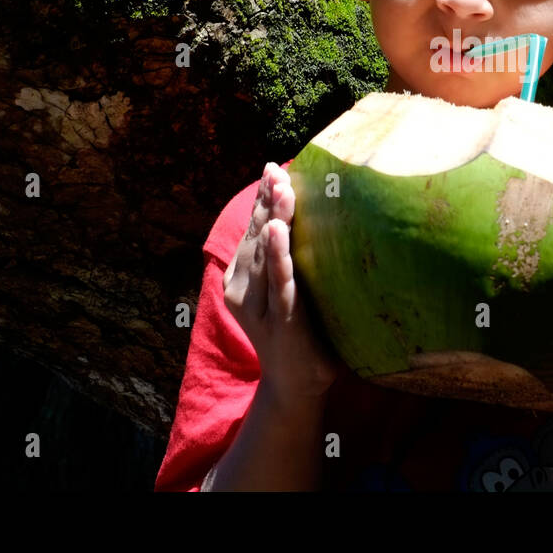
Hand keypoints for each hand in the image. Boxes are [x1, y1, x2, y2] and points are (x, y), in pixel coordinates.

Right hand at [223, 162, 341, 401]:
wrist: (297, 384)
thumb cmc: (300, 329)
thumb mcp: (291, 286)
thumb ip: (292, 255)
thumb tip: (309, 213)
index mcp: (243, 277)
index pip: (255, 229)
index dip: (262, 199)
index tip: (273, 168)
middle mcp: (243, 289)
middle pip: (257, 237)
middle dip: (267, 202)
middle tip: (276, 169)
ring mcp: (259, 307)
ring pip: (265, 256)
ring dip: (274, 219)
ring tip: (280, 190)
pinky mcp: (281, 322)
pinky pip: (281, 284)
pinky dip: (279, 257)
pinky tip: (280, 233)